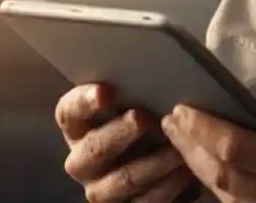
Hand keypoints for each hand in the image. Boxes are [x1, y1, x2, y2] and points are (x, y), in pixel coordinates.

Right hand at [56, 83, 196, 201]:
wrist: (173, 159)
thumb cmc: (159, 116)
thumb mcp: (148, 99)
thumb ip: (141, 86)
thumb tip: (158, 66)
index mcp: (82, 126)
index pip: (69, 112)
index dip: (84, 102)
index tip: (106, 90)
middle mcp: (84, 159)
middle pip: (93, 149)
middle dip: (119, 133)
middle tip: (144, 118)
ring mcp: (102, 188)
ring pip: (120, 181)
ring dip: (152, 165)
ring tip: (179, 151)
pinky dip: (166, 189)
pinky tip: (186, 174)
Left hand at [161, 90, 255, 202]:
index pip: (236, 148)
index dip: (203, 129)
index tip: (183, 108)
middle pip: (219, 176)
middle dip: (190, 146)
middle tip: (172, 121)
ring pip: (225, 197)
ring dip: (198, 169)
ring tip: (184, 142)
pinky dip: (221, 190)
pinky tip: (213, 172)